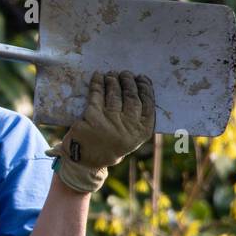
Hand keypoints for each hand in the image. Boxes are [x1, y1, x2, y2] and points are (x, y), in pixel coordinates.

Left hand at [46, 70, 154, 193]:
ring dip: (113, 80)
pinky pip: (96, 94)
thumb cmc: (111, 145)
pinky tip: (98, 76)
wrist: (86, 161)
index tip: (141, 78)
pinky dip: (97, 83)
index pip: (148, 104)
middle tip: (125, 74)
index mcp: (141, 132)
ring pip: (114, 94)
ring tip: (112, 75)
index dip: (145, 88)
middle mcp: (128, 126)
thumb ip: (138, 119)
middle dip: (129, 81)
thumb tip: (140, 89)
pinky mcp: (93, 117)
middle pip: (131, 96)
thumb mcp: (131, 137)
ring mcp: (111, 121)